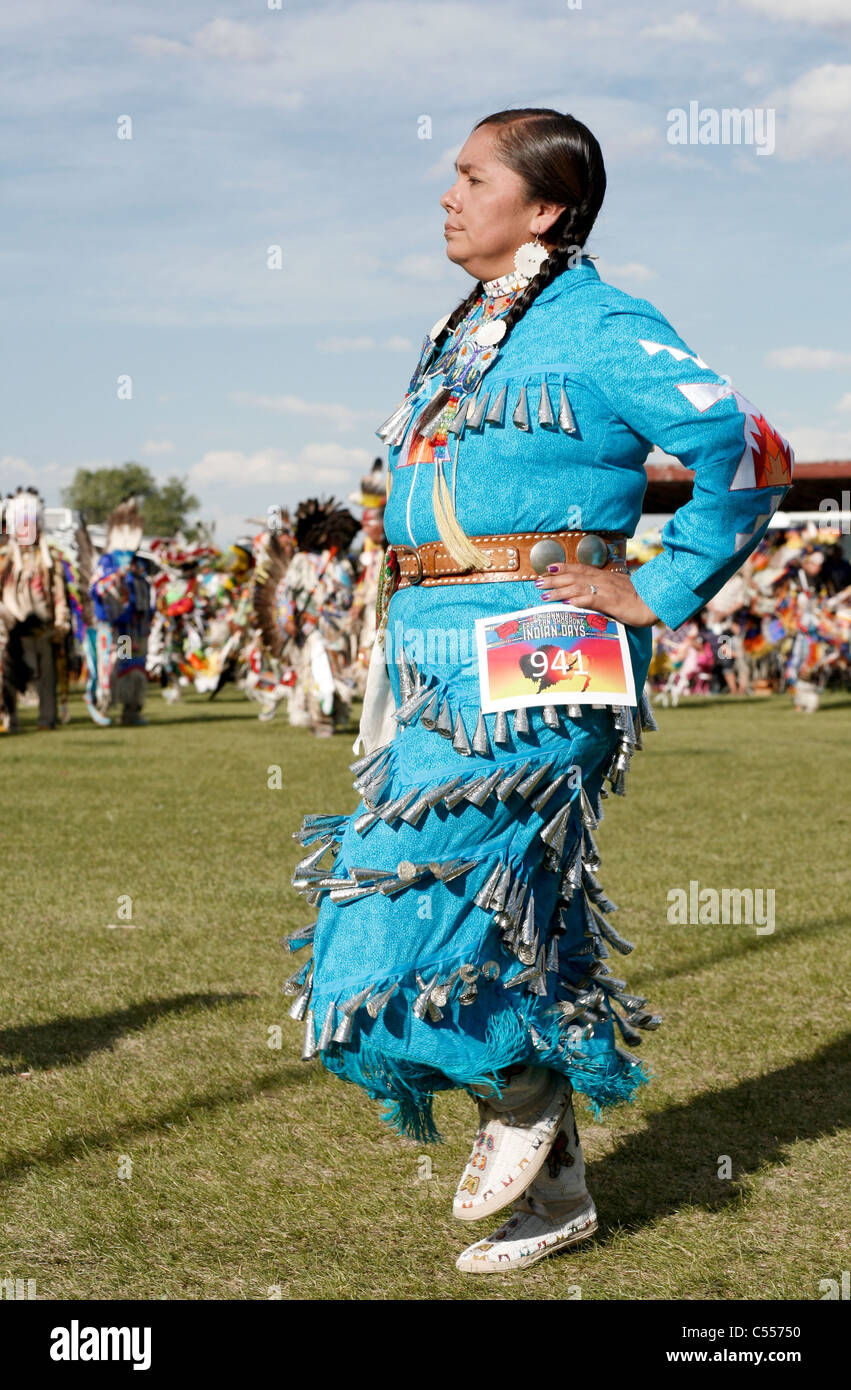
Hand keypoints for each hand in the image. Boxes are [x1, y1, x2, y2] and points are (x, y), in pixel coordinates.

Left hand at [534, 563, 657, 626]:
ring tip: (544, 595)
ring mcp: (605, 590)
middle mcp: (602, 580)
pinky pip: (592, 599)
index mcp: (604, 576)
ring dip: (559, 591)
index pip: (579, 569)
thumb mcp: (618, 589)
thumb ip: (604, 589)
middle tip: (537, 583)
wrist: (653, 601)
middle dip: (553, 579)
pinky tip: (567, 603)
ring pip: (577, 588)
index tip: (547, 568)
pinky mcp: (610, 602)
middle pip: (573, 577)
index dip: (562, 567)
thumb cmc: (637, 597)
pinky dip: (578, 600)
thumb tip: (590, 593)